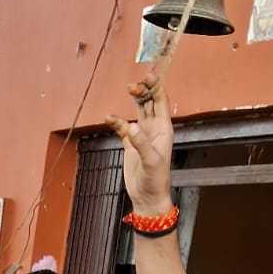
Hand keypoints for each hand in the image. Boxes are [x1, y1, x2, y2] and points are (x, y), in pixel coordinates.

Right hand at [107, 71, 175, 215]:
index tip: (148, 76)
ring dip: (135, 98)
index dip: (156, 86)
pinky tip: (108, 117)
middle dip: (144, 89)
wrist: (147, 197)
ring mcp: (142, 135)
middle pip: (150, 101)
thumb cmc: (156, 180)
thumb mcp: (151, 161)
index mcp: (164, 129)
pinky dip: (116, 121)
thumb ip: (141, 143)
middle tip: (133, 85)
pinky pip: (122, 127)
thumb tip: (131, 126)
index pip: (161, 101)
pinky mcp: (130, 144)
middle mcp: (154, 129)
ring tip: (128, 88)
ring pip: (139, 110)